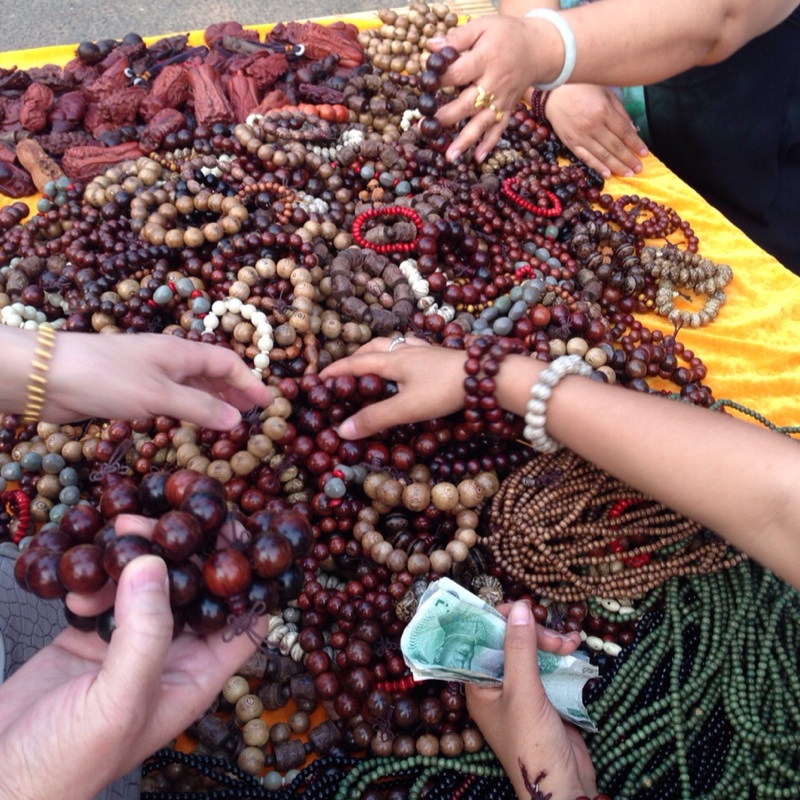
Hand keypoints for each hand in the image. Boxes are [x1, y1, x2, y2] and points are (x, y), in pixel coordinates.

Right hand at [0, 517, 262, 799]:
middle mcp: (169, 656)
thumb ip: (144, 634)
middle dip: (183, 550)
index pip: (242, 618)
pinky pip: (103, 592)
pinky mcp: (88, 638)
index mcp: (195, 676)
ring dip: (136, 555)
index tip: (235, 532)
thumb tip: (155, 565)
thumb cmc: (66, 764)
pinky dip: (95, 576)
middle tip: (159, 520)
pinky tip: (81, 576)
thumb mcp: (118, 701)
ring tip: (118, 532)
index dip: (248, 577)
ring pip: (148, 584)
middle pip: (194, 589)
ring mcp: (129, 644)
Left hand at [45, 332, 271, 429]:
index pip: (226, 362)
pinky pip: (171, 397)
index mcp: (180, 352)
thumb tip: (237, 420)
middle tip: (253, 414)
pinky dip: (188, 408)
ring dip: (212, 401)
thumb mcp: (160, 395)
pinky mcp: (130, 389)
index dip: (249, 381)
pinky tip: (189, 421)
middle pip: (211, 372)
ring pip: (191, 385)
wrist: (49, 376)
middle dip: (234, 391)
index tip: (268, 402)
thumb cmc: (108, 378)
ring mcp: (149, 373)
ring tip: (229, 420)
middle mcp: (168, 359)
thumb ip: (200, 408)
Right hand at [319, 336, 467, 438]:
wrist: (485, 375)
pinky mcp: (440, 355)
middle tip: (344, 370)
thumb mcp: (406, 408)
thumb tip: (341, 430)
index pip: (355, 363)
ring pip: (394, 345)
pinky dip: (402, 352)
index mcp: (392, 361)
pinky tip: (410, 359)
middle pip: (373, 348)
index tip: (318, 378)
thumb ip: (374, 418)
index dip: (336, 371)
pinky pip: (413, 348)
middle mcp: (406, 351)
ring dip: (378, 351)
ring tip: (373, 361)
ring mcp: (425, 351)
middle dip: (355, 357)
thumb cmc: (443, 390)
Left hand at [427, 17, 541, 162]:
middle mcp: (494, 84)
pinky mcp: (508, 110)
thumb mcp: (482, 26)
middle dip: (446, 117)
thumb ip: (457, 38)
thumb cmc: (505, 35)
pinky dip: (489, 145)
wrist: (537, 48)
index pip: (458, 73)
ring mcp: (502, 101)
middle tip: (425, 127)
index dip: (439, 79)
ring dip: (466, 140)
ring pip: (482, 123)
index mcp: (486, 59)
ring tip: (449, 156)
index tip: (425, 84)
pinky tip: (477, 158)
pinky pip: (499, 130)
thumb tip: (432, 48)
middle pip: (467, 103)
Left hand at [466, 601, 597, 799]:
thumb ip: (519, 648)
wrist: (564, 788)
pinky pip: (547, 665)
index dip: (497, 619)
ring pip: (530, 651)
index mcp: (477, 684)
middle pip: (508, 641)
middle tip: (556, 637)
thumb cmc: (532, 744)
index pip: (479, 639)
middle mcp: (495, 685)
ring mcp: (520, 690)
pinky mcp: (543, 697)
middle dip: (532, 633)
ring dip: (550, 641)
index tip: (520, 607)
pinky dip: (559, 655)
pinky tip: (574, 647)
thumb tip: (519, 607)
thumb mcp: (523, 692)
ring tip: (571, 642)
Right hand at [541, 84, 647, 177]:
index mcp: (604, 111)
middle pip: (615, 146)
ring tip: (628, 174)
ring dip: (617, 166)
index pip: (624, 132)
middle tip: (639, 169)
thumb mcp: (605, 92)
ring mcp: (581, 136)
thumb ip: (619, 111)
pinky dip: (597, 167)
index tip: (645, 153)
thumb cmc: (582, 88)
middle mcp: (593, 126)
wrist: (553, 93)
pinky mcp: (571, 143)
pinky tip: (607, 174)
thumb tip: (632, 130)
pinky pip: (586, 158)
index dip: (635, 144)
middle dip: (629, 159)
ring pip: (602, 155)